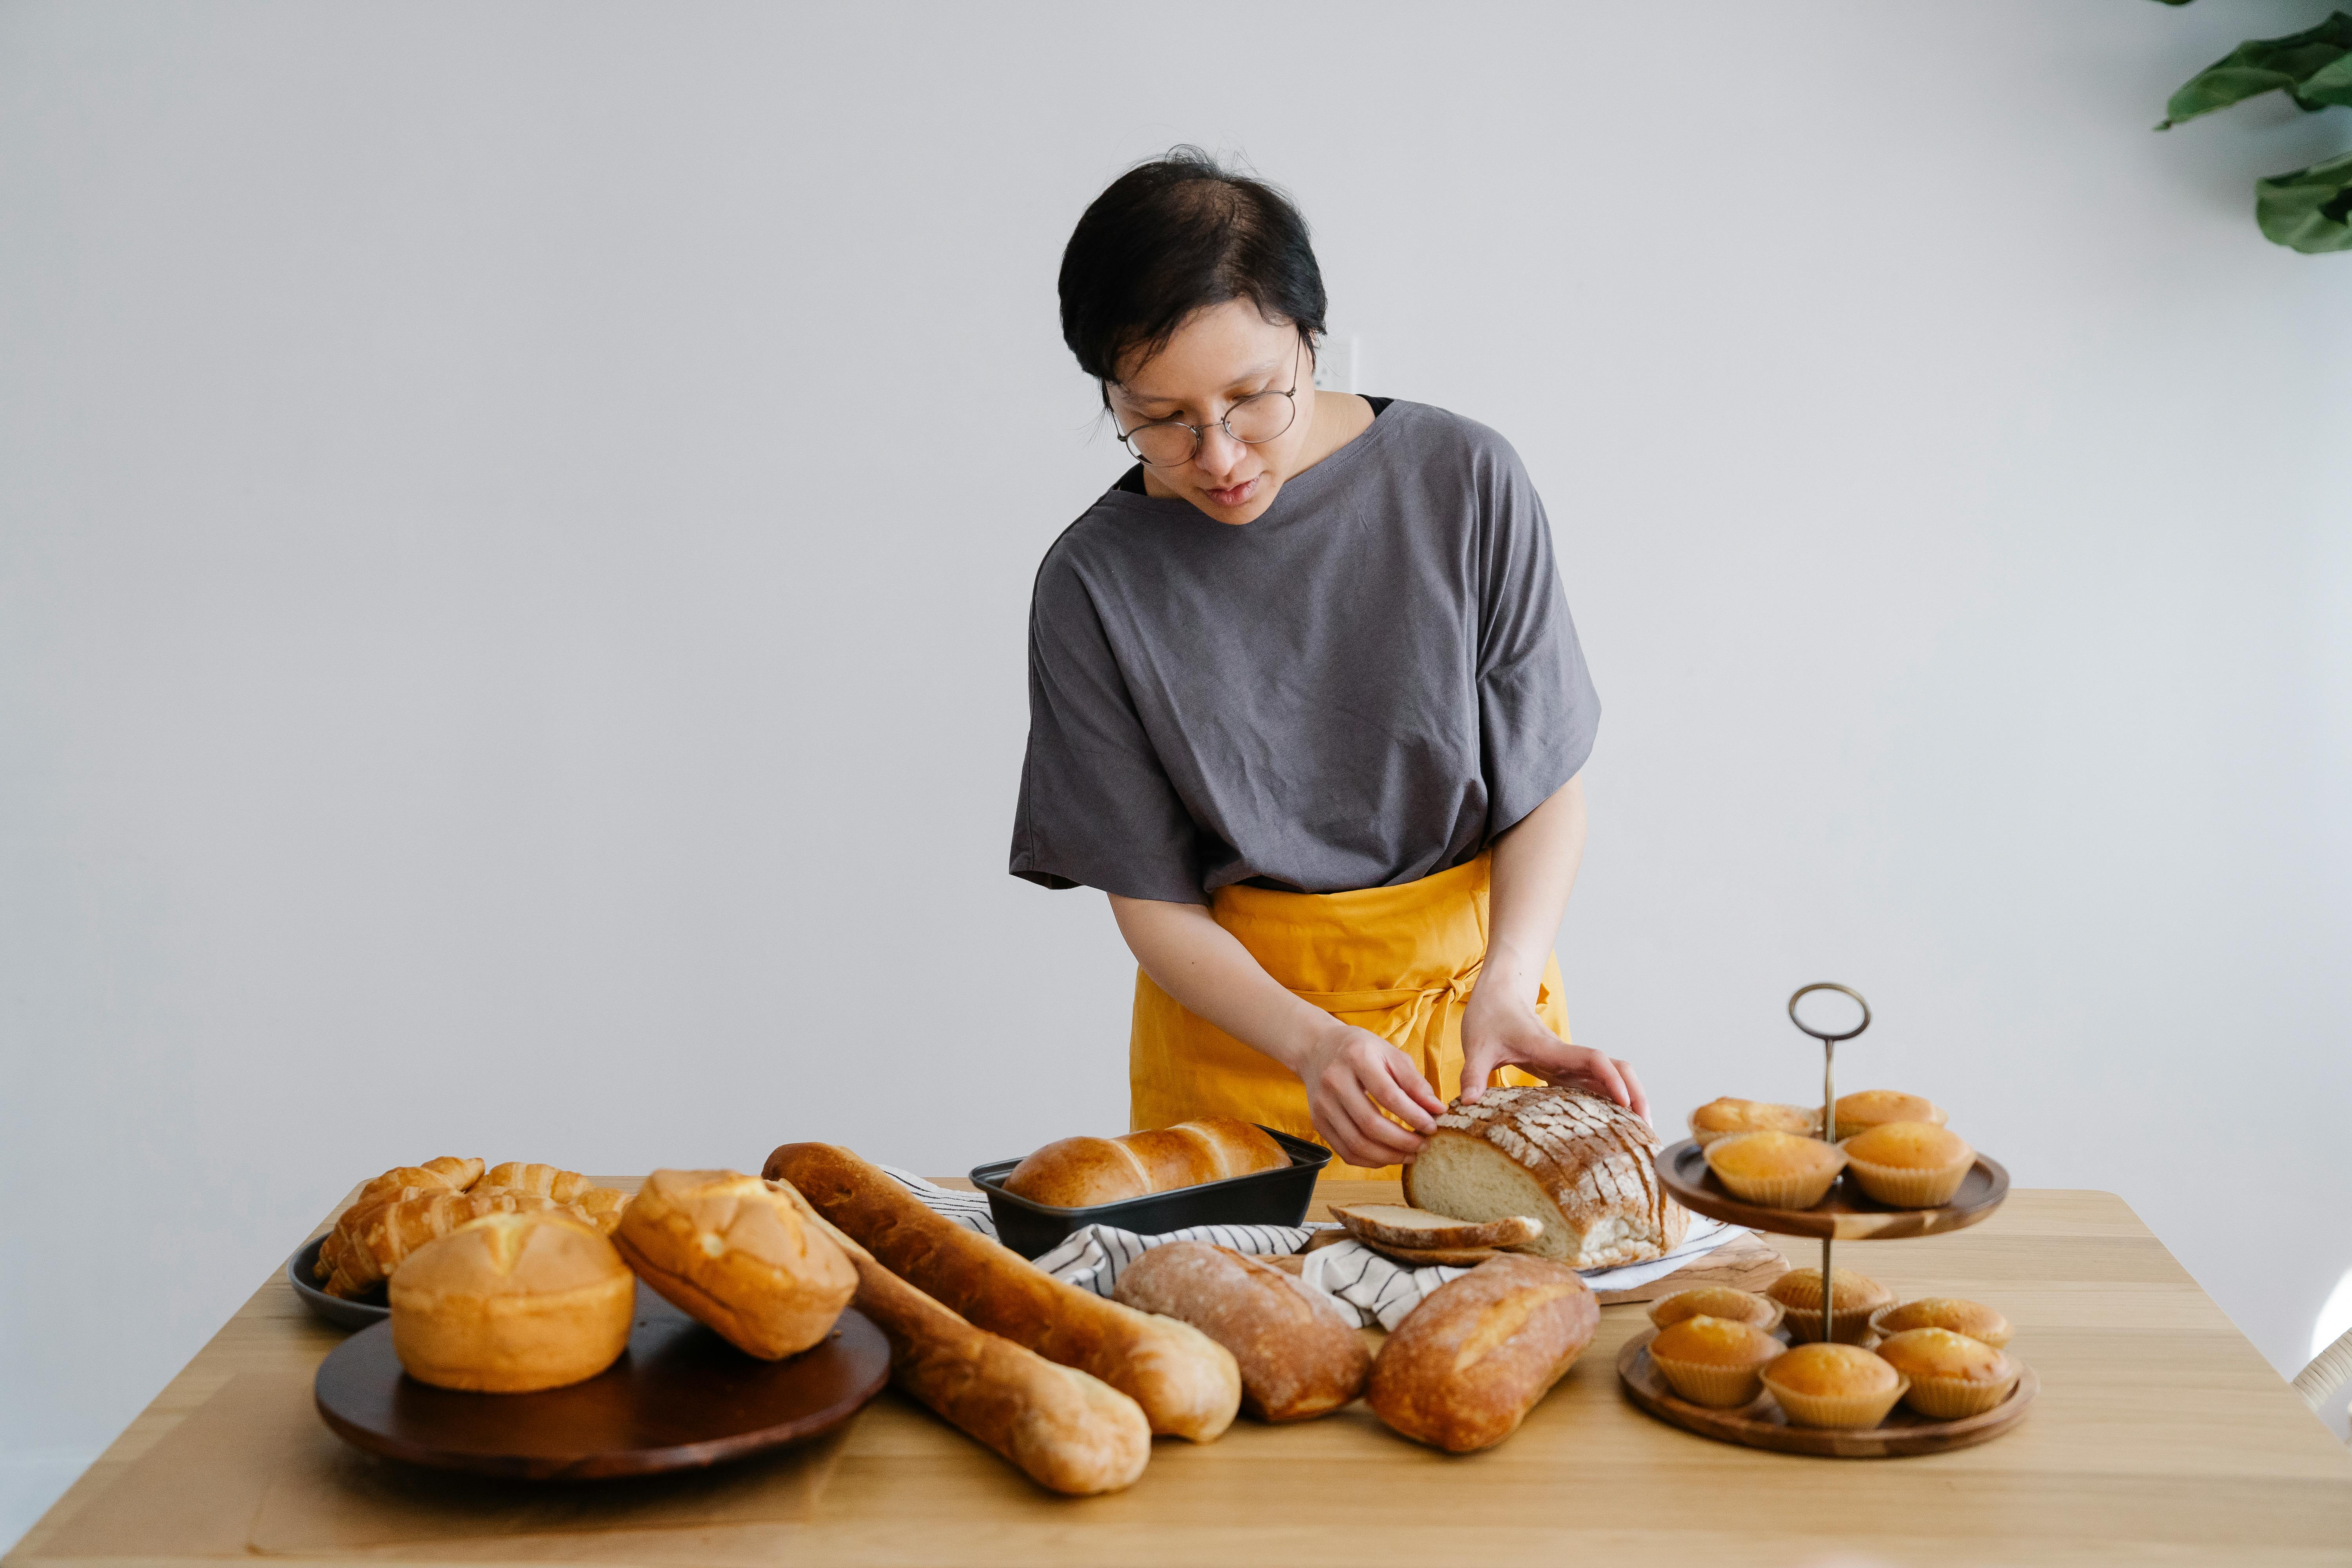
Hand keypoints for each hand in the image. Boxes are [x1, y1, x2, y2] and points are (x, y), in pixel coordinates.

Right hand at [1291, 1021, 1446, 1167]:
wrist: (1319, 1048)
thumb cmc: (1362, 1051)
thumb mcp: (1391, 1055)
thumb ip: (1415, 1082)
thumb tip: (1437, 1110)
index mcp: (1356, 1058)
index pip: (1388, 1095)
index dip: (1413, 1115)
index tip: (1432, 1127)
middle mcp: (1334, 1081)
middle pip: (1370, 1124)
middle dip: (1403, 1141)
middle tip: (1423, 1145)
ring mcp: (1323, 1104)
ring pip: (1357, 1144)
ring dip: (1388, 1156)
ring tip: (1410, 1155)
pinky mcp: (1318, 1122)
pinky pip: (1345, 1151)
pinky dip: (1370, 1161)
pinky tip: (1388, 1156)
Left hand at [1458, 993, 1649, 1120]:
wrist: (1498, 993)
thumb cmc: (1490, 1015)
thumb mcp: (1477, 1046)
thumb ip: (1474, 1074)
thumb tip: (1469, 1102)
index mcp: (1551, 1048)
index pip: (1593, 1060)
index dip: (1612, 1080)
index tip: (1626, 1103)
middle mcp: (1566, 1056)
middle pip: (1615, 1069)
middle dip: (1635, 1093)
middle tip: (1644, 1128)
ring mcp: (1567, 1062)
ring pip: (1611, 1075)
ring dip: (1629, 1096)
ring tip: (1638, 1130)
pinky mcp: (1562, 1069)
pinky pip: (1594, 1083)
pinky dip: (1610, 1099)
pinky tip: (1614, 1122)